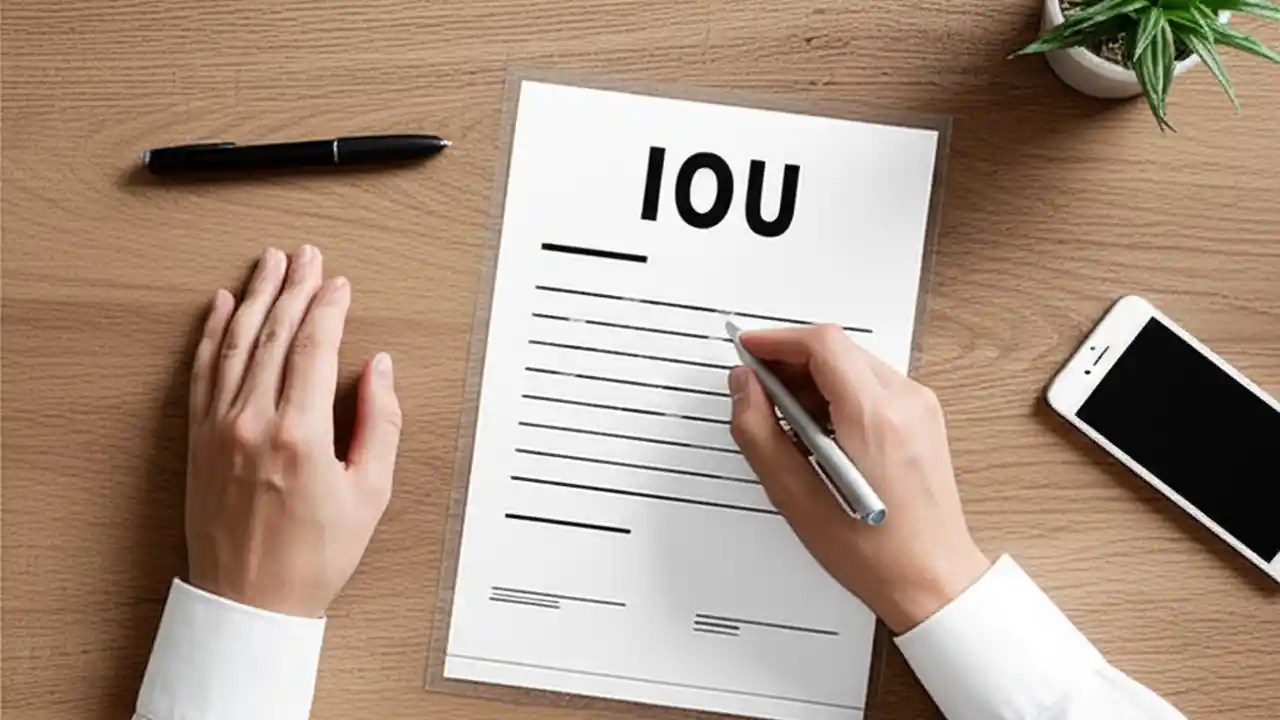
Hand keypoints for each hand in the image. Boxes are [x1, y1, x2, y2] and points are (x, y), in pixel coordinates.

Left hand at [185, 246, 401, 617]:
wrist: (250, 601)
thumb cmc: (316, 555)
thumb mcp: (370, 493)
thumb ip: (380, 423)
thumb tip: (378, 367)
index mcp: (300, 433)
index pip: (314, 347)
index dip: (328, 308)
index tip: (340, 284)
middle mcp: (253, 422)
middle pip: (274, 334)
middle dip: (292, 288)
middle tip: (306, 255)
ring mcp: (218, 428)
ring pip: (235, 343)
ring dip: (253, 297)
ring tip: (268, 263)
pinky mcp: (198, 440)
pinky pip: (202, 372)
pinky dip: (211, 334)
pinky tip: (220, 306)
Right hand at [728, 325, 988, 632]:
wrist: (933, 580)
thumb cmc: (876, 553)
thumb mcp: (795, 497)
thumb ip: (759, 432)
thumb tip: (744, 387)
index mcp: (875, 417)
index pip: (822, 344)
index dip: (777, 340)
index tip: (748, 350)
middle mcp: (905, 402)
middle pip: (838, 349)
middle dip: (791, 361)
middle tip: (758, 390)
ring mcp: (920, 408)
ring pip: (854, 364)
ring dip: (814, 379)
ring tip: (787, 420)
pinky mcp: (923, 419)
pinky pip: (872, 385)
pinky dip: (838, 394)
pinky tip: (819, 431)